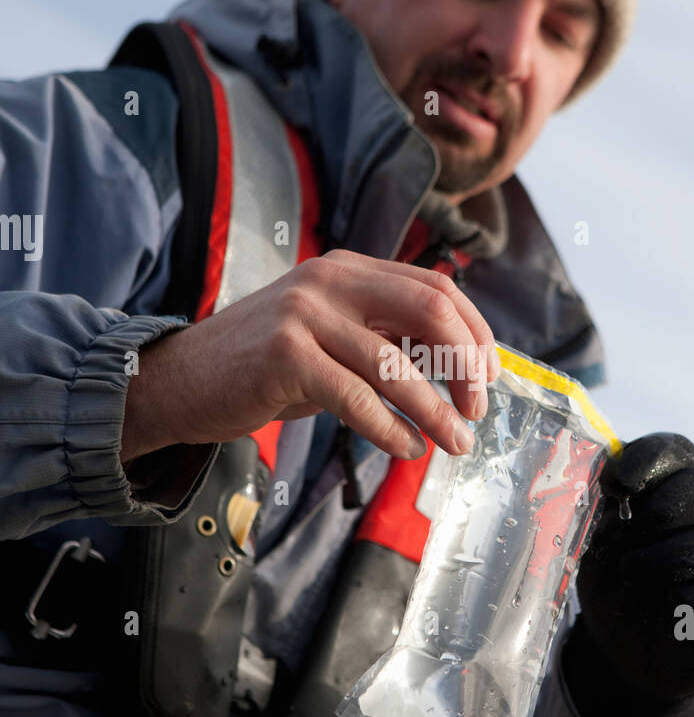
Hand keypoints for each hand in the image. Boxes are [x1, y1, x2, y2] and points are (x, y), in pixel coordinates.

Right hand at [121, 249, 499, 463]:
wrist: (180, 381)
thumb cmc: (264, 367)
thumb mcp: (330, 338)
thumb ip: (385, 339)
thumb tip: (459, 369)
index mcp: (348, 269)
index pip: (436, 289)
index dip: (476, 333)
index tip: (490, 376)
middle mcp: (329, 280)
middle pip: (430, 311)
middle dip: (466, 365)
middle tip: (477, 409)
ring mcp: (305, 313)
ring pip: (397, 364)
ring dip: (436, 411)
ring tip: (453, 442)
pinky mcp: (284, 355)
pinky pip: (358, 397)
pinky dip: (391, 428)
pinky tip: (405, 448)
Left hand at [576, 433, 693, 702]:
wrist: (622, 653)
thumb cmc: (614, 588)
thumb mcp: (596, 548)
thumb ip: (605, 512)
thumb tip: (612, 486)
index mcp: (679, 488)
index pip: (677, 452)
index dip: (650, 460)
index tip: (619, 487)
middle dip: (665, 514)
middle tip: (626, 552)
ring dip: (682, 558)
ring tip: (637, 579)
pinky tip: (680, 604)